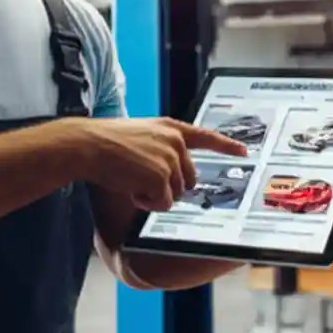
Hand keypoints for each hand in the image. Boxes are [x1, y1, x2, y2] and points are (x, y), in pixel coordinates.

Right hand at [76, 117, 247, 211]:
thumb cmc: (106, 142)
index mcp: (170, 128)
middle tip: (141, 179)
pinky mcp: (161, 177)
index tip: (244, 151)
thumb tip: (171, 177)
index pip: (205, 136)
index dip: (226, 145)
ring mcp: (170, 159)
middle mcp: (175, 142)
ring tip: (131, 178)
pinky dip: (145, 202)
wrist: (88, 144)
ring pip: (175, 194)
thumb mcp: (141, 136)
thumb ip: (161, 148)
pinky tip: (129, 187)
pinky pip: (161, 203)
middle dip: (168, 186)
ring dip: (153, 194)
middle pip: (188, 179)